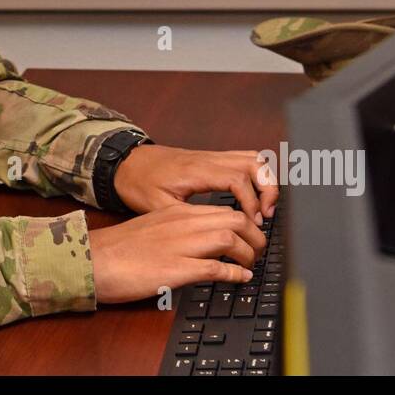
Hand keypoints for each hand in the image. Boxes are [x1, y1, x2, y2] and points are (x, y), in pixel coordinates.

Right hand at [88, 203, 266, 302]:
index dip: (247, 224)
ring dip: (248, 254)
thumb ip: (178, 231)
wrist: (92, 259)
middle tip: (259, 251)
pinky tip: (239, 279)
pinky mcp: (174, 268)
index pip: (225, 210)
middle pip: (235, 219)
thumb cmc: (119, 249)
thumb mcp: (153, 229)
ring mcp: (179, 245)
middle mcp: (182, 224)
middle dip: (256, 236)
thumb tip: (203, 244)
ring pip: (230, 238)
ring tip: (251, 266)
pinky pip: (215, 267)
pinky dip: (234, 274)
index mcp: (176, 213)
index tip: (252, 238)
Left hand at [111, 144, 279, 220]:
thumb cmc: (138, 182)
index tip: (254, 222)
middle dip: (268, 188)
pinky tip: (252, 196)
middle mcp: (208, 159)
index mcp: (196, 170)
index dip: (251, 201)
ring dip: (265, 180)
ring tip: (264, 208)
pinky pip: (242, 159)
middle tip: (267, 215)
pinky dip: (255, 175)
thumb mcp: (157, 206)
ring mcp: (211, 156)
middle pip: (254, 162)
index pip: (237, 179)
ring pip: (252, 157)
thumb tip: (213, 237)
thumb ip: (187, 220)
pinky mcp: (210, 159)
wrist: (125, 162)